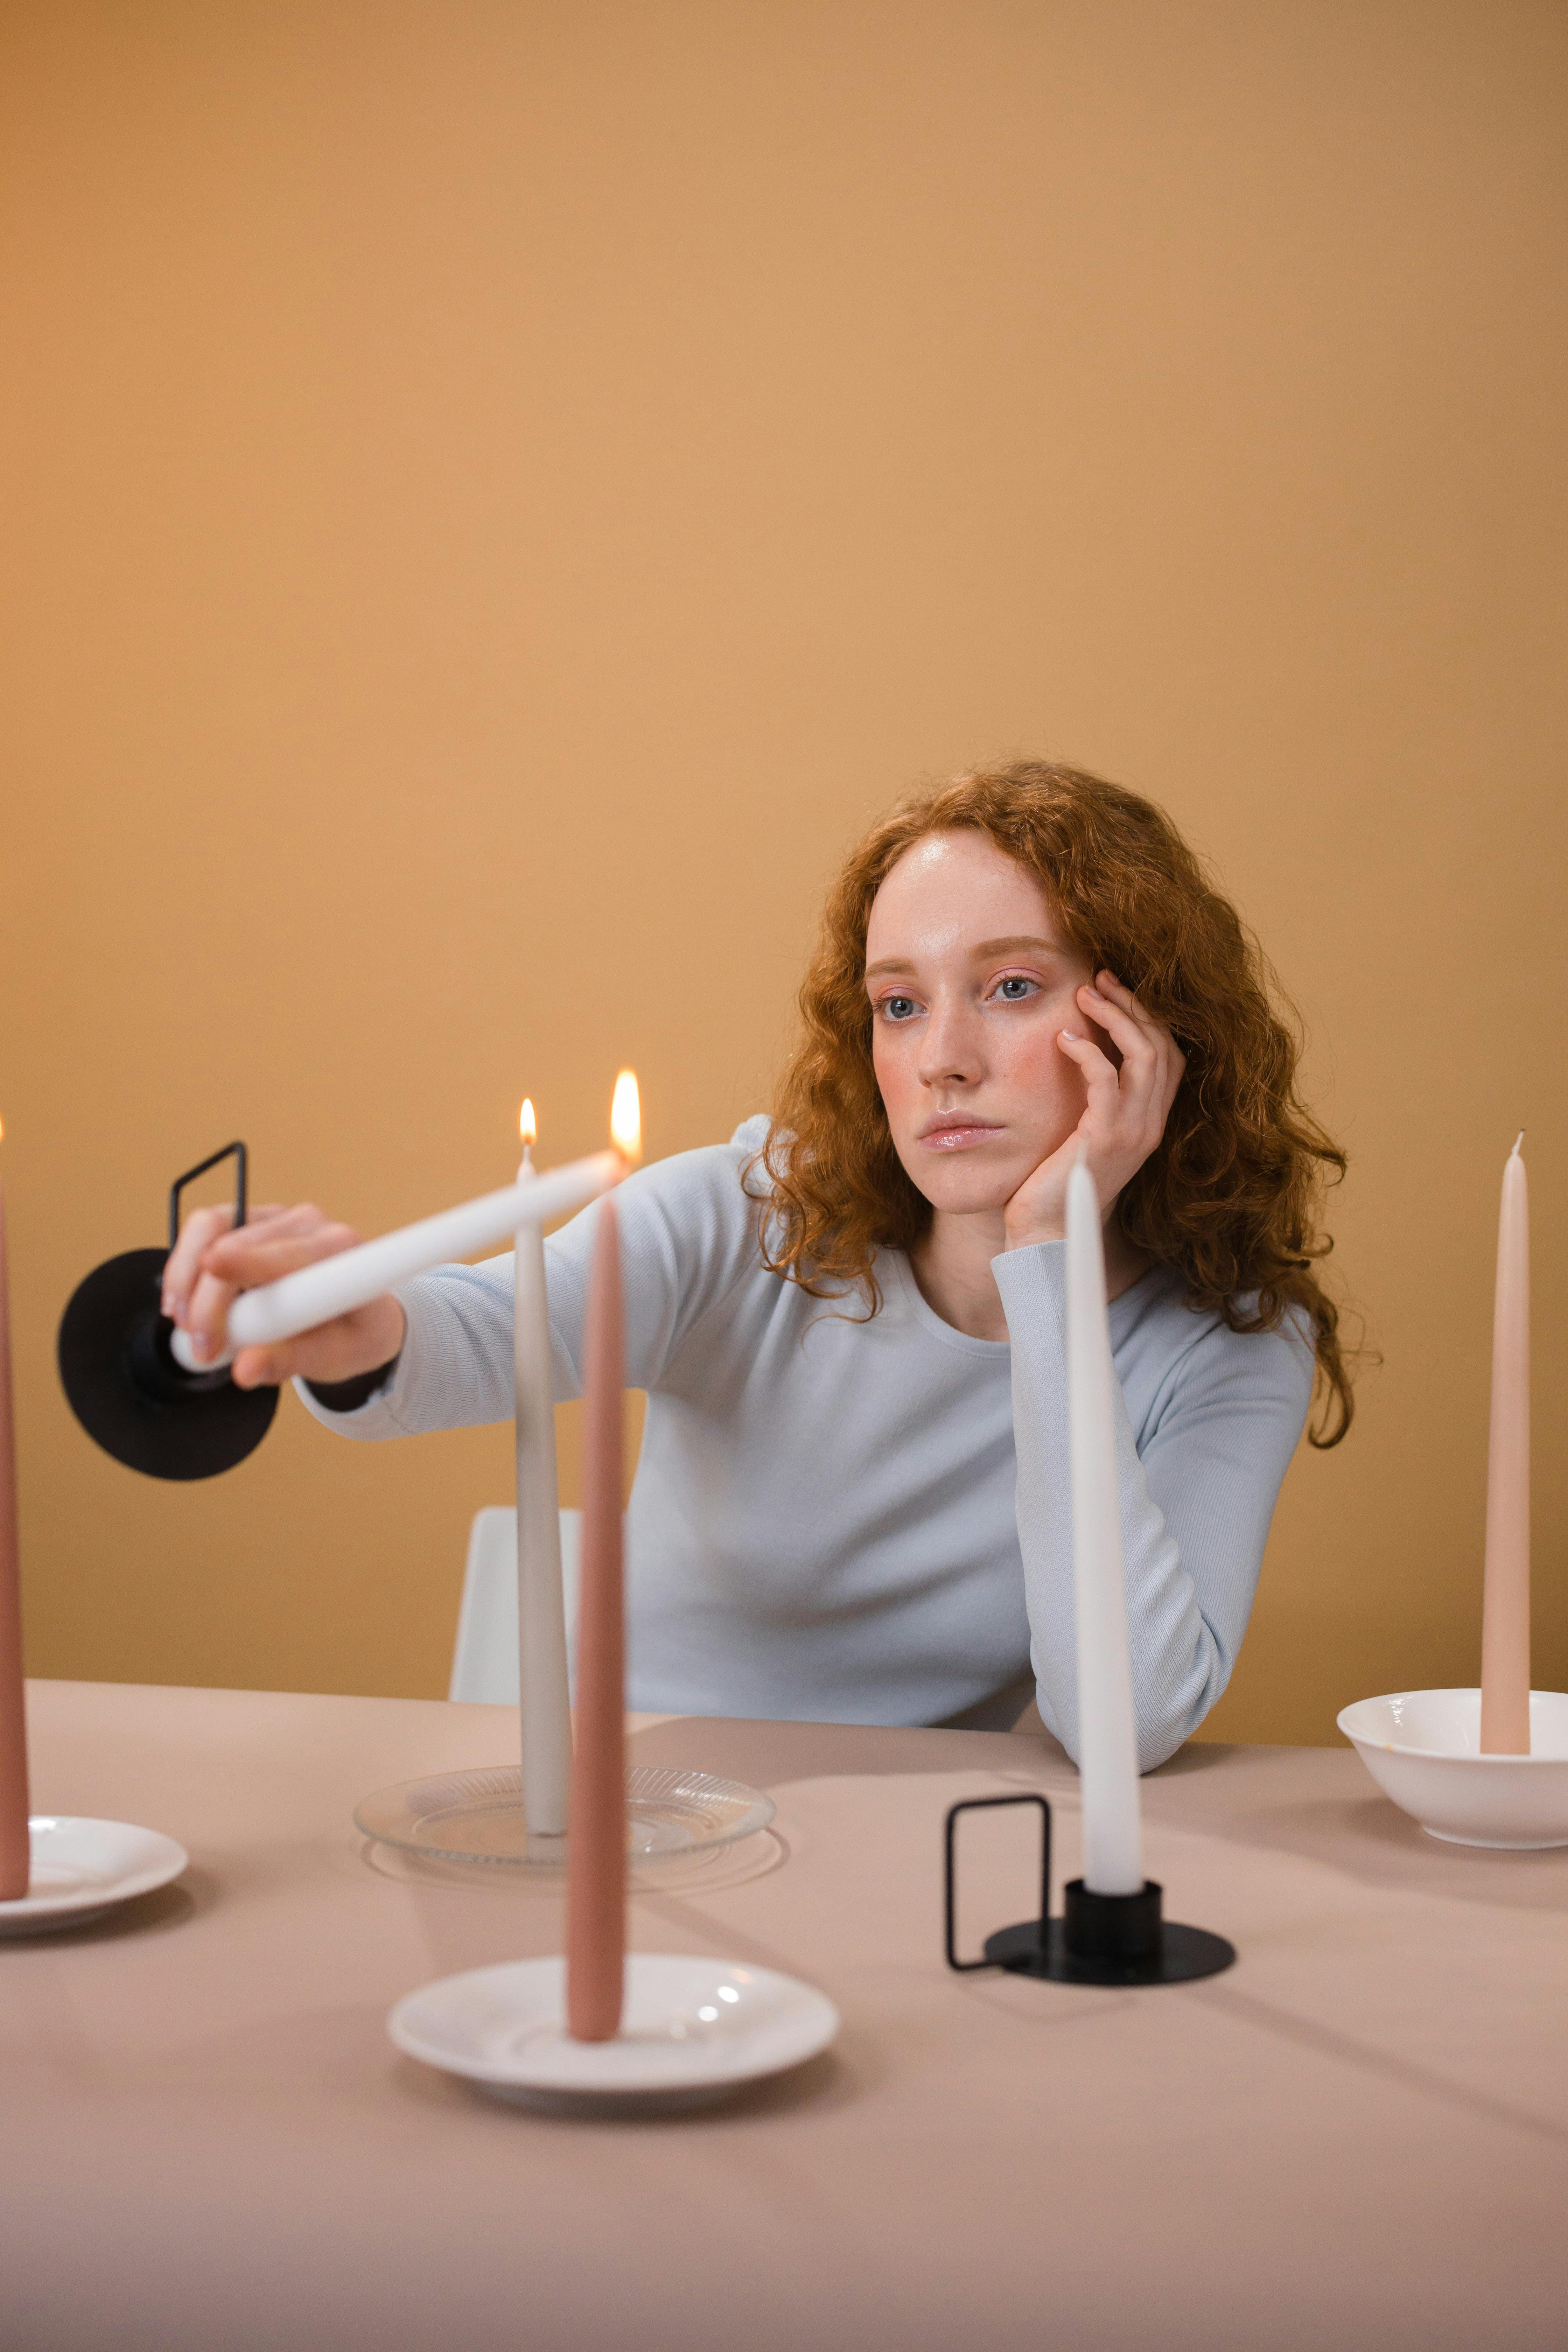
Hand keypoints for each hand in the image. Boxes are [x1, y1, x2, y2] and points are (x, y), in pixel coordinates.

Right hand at [161, 1201, 406, 1389]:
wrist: (358, 1316)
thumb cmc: (350, 1332)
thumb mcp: (332, 1357)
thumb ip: (289, 1361)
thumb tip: (245, 1369)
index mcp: (342, 1252)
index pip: (293, 1252)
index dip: (252, 1259)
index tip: (215, 1266)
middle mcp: (309, 1225)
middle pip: (240, 1244)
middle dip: (209, 1299)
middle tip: (204, 1349)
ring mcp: (276, 1217)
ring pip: (212, 1227)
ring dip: (187, 1278)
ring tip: (187, 1327)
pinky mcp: (247, 1220)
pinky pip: (203, 1230)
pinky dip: (184, 1268)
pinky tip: (184, 1305)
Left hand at [1002, 971, 1184, 1249]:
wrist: (1047, 1234)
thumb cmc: (1056, 1182)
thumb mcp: (1084, 1132)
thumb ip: (1094, 1098)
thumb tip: (1077, 1047)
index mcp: (1149, 1121)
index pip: (1169, 1055)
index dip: (1147, 1016)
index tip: (1114, 989)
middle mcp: (1150, 1125)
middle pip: (1163, 1047)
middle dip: (1134, 1005)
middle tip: (1099, 978)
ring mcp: (1133, 1133)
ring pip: (1146, 1057)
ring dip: (1117, 1018)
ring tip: (1085, 994)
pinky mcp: (1104, 1140)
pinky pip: (1108, 1083)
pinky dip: (1091, 1052)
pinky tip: (1066, 1038)